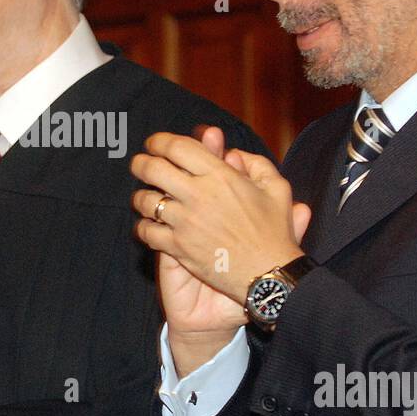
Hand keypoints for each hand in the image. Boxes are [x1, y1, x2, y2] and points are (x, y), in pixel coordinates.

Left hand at [131, 134, 311, 302]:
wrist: (269, 274)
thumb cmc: (275, 232)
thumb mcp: (277, 188)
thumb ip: (255, 163)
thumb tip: (232, 153)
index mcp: (220, 176)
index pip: (177, 147)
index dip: (160, 141)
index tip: (155, 144)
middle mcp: (199, 196)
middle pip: (153, 169)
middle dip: (140, 163)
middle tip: (139, 164)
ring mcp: (186, 222)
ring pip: (146, 201)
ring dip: (140, 196)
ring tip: (143, 197)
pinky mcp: (179, 248)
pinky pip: (148, 232)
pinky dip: (143, 227)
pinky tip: (148, 225)